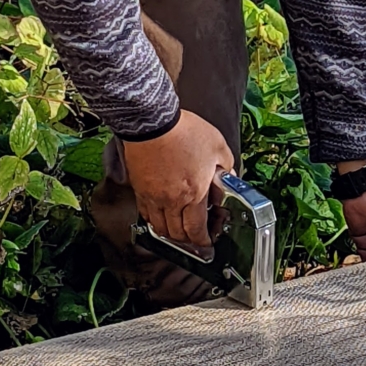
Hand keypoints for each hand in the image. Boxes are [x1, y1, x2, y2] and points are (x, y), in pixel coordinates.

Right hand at [121, 109, 234, 248]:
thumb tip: (226, 179)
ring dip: (170, 233)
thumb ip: (226, 167)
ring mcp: (152, 196)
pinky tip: (159, 216)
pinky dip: (153, 220)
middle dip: (187, 240)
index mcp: (194, 193)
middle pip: (176, 233)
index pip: (196, 229)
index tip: (206, 244)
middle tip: (194, 237)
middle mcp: (171, 200)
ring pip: (159, 226)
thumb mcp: (218, 146)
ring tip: (177, 230)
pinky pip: (145, 213)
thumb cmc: (183, 131)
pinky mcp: (139, 188)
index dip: (202, 241)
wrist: (152, 121)